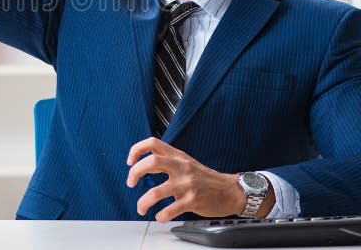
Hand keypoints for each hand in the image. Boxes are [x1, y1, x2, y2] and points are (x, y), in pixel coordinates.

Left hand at [126, 137, 257, 221]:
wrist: (231, 191)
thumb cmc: (205, 178)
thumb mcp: (186, 163)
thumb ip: (167, 163)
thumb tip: (144, 168)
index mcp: (178, 156)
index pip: (153, 143)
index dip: (137, 149)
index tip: (130, 161)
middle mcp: (181, 167)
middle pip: (151, 162)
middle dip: (135, 173)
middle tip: (130, 182)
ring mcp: (187, 184)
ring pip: (156, 192)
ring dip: (143, 202)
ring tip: (141, 208)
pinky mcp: (192, 200)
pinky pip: (170, 209)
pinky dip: (161, 215)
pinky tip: (160, 216)